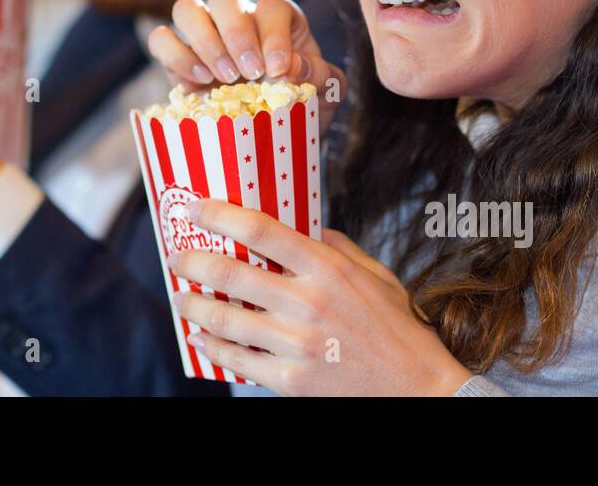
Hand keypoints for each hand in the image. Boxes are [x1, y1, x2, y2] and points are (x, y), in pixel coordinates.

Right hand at [147, 0, 346, 127]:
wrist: (273, 137)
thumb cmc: (301, 107)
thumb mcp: (324, 95)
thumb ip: (321, 77)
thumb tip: (294, 67)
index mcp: (278, 20)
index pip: (271, 7)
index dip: (275, 35)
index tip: (278, 70)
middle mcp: (239, 19)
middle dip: (236, 31)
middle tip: (249, 72)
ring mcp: (204, 35)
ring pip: (187, 8)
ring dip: (204, 40)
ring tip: (224, 77)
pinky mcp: (177, 58)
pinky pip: (161, 38)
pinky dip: (175, 56)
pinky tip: (200, 81)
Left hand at [168, 199, 473, 395]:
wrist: (419, 390)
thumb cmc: (398, 329)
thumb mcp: (375, 275)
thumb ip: (336, 246)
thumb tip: (302, 224)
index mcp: (328, 268)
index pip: (261, 231)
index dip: (220, 215)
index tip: (195, 207)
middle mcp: (309, 302)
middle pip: (230, 273)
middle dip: (192, 261)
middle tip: (178, 256)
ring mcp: (297, 344)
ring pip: (223, 318)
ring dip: (191, 304)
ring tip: (181, 297)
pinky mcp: (291, 381)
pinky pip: (236, 359)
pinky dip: (210, 345)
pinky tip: (200, 336)